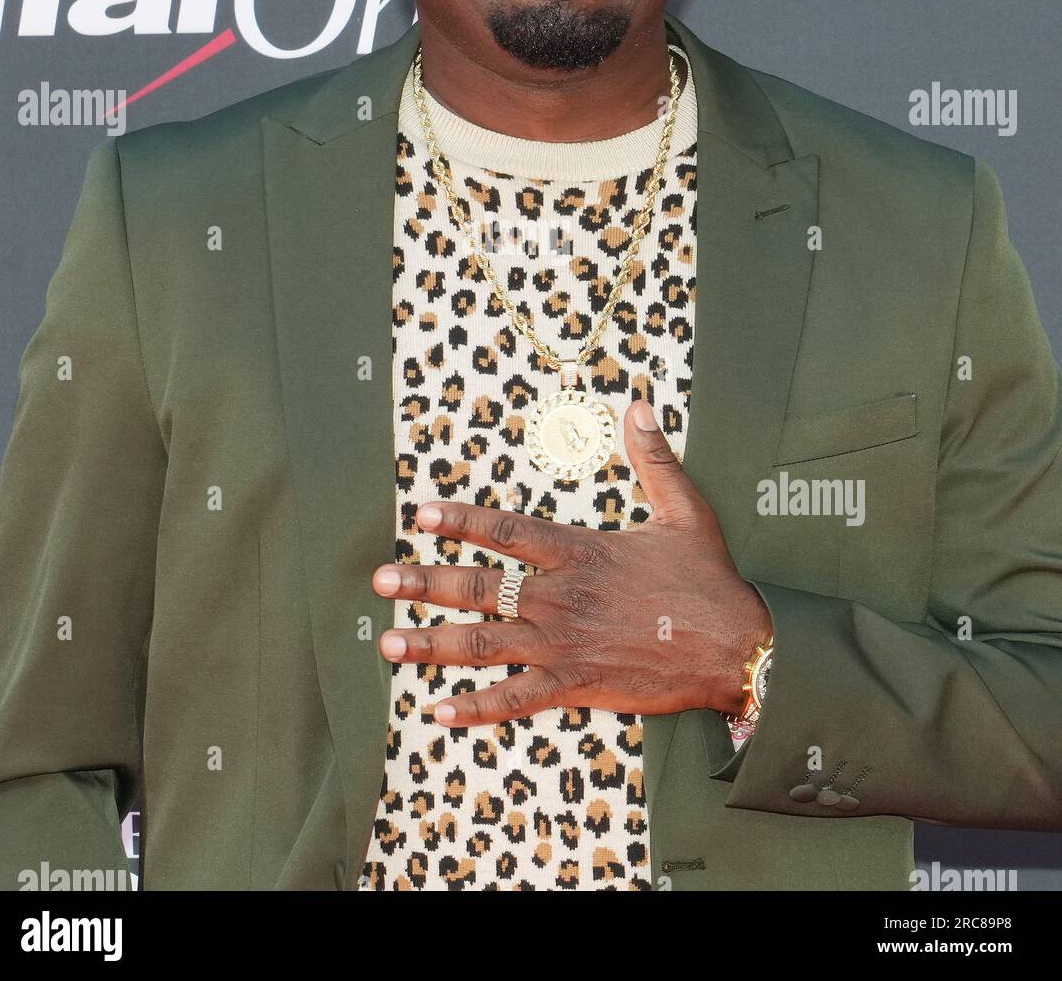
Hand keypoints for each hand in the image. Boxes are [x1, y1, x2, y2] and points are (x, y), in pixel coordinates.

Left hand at [372, 398, 772, 726]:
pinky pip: (515, 699)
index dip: (460, 520)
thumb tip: (638, 405)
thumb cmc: (708, 580)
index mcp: (581, 552)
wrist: (735, 648)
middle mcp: (561, 597)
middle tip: (380, 580)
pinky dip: (476, 707)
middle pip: (478, 587)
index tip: (420, 515)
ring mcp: (564, 645)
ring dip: (432, 642)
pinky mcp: (576, 685)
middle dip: (424, 582)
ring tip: (388, 642)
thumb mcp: (684, 510)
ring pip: (484, 642)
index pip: (506, 530)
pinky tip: (439, 710)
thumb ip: (653, 458)